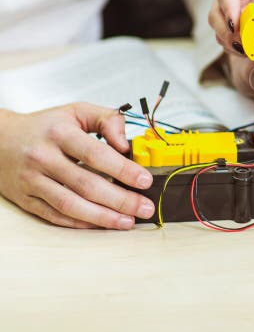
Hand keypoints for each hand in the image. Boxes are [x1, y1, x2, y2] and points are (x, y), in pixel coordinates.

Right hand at [0, 103, 154, 228]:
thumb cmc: (45, 126)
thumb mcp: (77, 111)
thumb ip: (108, 119)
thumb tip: (126, 143)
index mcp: (60, 133)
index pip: (96, 154)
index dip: (123, 169)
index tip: (145, 180)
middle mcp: (44, 157)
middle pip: (87, 184)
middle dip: (120, 199)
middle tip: (144, 207)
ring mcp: (32, 180)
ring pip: (70, 204)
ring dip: (102, 217)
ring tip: (127, 221)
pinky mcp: (25, 199)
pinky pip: (55, 215)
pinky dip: (80, 223)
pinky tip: (101, 225)